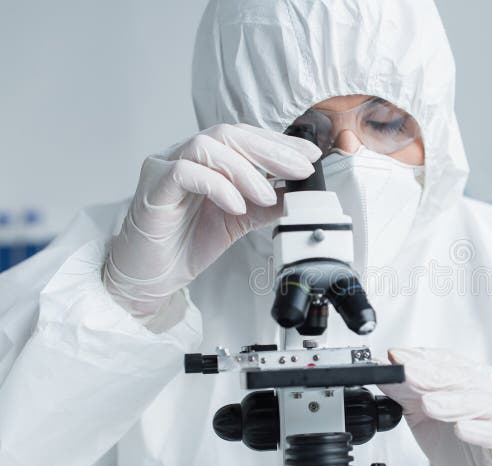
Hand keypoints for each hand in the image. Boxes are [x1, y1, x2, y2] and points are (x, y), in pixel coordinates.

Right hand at [104, 123, 320, 319]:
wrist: (151, 276)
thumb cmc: (186, 244)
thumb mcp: (240, 220)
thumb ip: (268, 203)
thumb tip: (302, 192)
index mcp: (205, 159)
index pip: (244, 137)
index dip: (278, 142)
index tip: (310, 154)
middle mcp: (183, 155)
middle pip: (228, 134)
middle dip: (270, 151)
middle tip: (300, 170)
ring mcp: (164, 168)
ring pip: (206, 146)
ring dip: (244, 170)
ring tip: (266, 196)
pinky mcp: (152, 189)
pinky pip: (184, 171)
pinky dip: (217, 185)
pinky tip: (236, 205)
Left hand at [379, 347, 491, 465]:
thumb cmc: (457, 444)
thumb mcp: (423, 415)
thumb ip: (406, 393)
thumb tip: (383, 371)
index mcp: (471, 378)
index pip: (447, 361)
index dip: (421, 357)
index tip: (396, 357)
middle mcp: (491, 390)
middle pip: (464, 377)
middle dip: (432, 375)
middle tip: (407, 374)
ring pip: (484, 402)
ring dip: (454, 401)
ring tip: (429, 404)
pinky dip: (481, 431)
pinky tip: (462, 429)